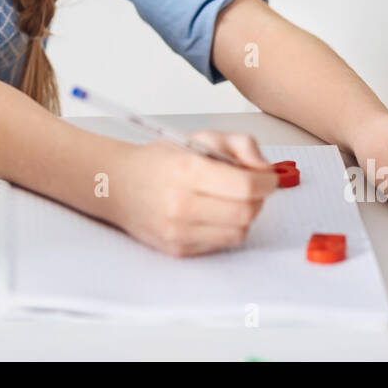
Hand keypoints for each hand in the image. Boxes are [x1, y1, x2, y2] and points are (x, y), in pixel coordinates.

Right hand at [110, 131, 277, 255]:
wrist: (119, 185)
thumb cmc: (160, 161)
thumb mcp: (199, 138)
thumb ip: (240, 145)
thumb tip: (265, 169)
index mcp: (187, 171)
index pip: (245, 187)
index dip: (266, 182)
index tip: (268, 178)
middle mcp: (181, 204)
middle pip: (246, 212)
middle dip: (258, 199)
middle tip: (251, 189)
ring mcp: (178, 231)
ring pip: (239, 232)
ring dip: (245, 216)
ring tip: (231, 201)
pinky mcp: (178, 249)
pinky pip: (221, 244)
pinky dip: (226, 229)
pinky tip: (213, 214)